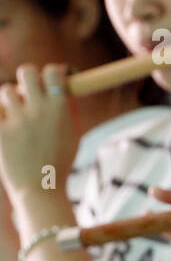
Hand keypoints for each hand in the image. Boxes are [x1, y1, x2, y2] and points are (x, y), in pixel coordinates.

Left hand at [0, 65, 77, 200]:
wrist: (40, 188)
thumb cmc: (59, 162)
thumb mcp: (73, 134)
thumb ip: (67, 109)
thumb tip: (63, 87)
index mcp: (60, 109)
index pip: (53, 72)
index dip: (52, 72)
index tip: (52, 79)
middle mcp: (39, 111)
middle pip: (26, 72)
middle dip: (27, 79)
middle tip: (29, 92)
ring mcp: (17, 121)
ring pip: (7, 91)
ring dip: (12, 100)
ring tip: (16, 115)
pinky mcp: (0, 132)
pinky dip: (0, 115)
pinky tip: (6, 123)